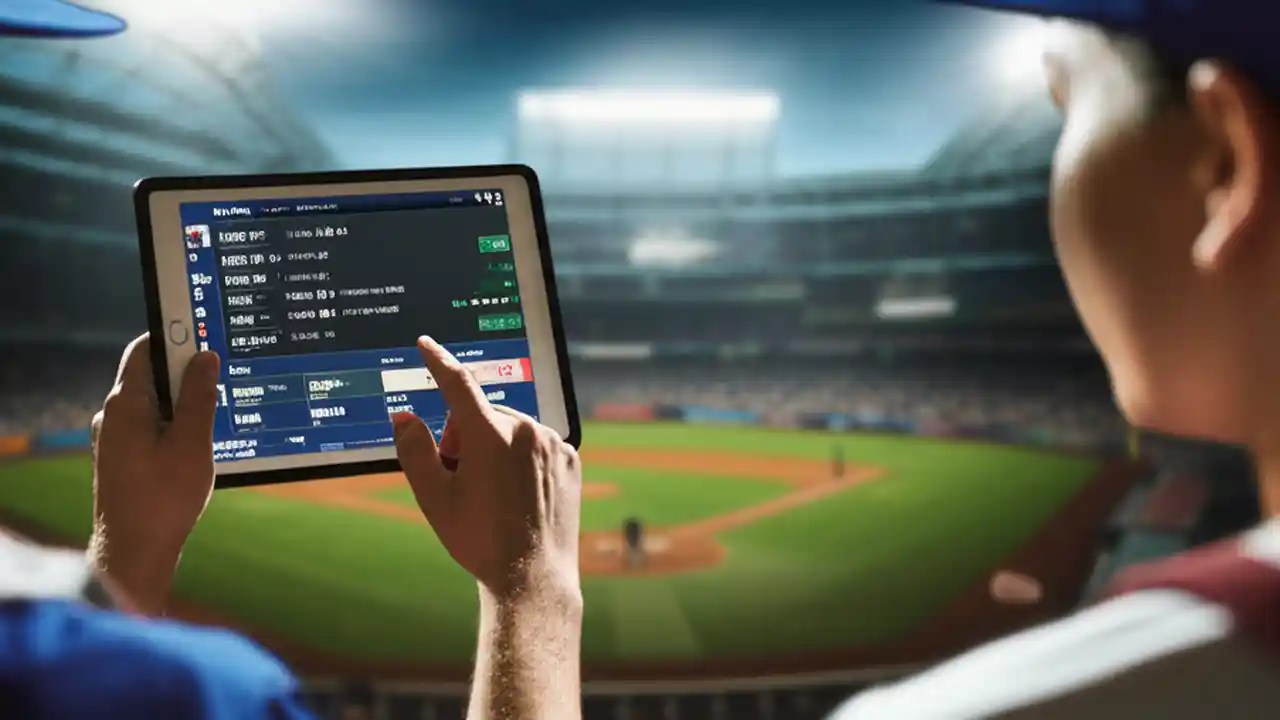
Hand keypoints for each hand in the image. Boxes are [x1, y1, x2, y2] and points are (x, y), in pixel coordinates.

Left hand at [89, 333, 220, 614]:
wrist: (134, 551)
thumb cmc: (163, 499)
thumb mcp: (192, 443)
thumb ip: (200, 397)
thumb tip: (205, 358)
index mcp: (125, 405)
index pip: (144, 349)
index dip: (176, 336)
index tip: (205, 332)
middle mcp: (112, 417)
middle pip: (151, 376)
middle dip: (187, 373)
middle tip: (223, 376)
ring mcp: (115, 439)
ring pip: (154, 404)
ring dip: (184, 404)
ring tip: (216, 415)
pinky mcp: (122, 459)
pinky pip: (151, 427)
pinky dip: (175, 425)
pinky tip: (199, 443)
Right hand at [392, 336, 581, 603]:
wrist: (532, 576)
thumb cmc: (479, 540)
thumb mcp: (434, 498)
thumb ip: (415, 450)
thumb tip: (404, 416)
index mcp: (490, 436)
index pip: (458, 385)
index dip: (439, 362)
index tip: (427, 344)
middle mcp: (526, 431)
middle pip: (481, 417)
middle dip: (464, 439)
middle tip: (461, 482)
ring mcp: (552, 444)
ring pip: (509, 430)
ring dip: (493, 448)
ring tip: (492, 494)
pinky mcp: (569, 458)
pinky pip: (536, 444)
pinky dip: (521, 458)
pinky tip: (516, 494)